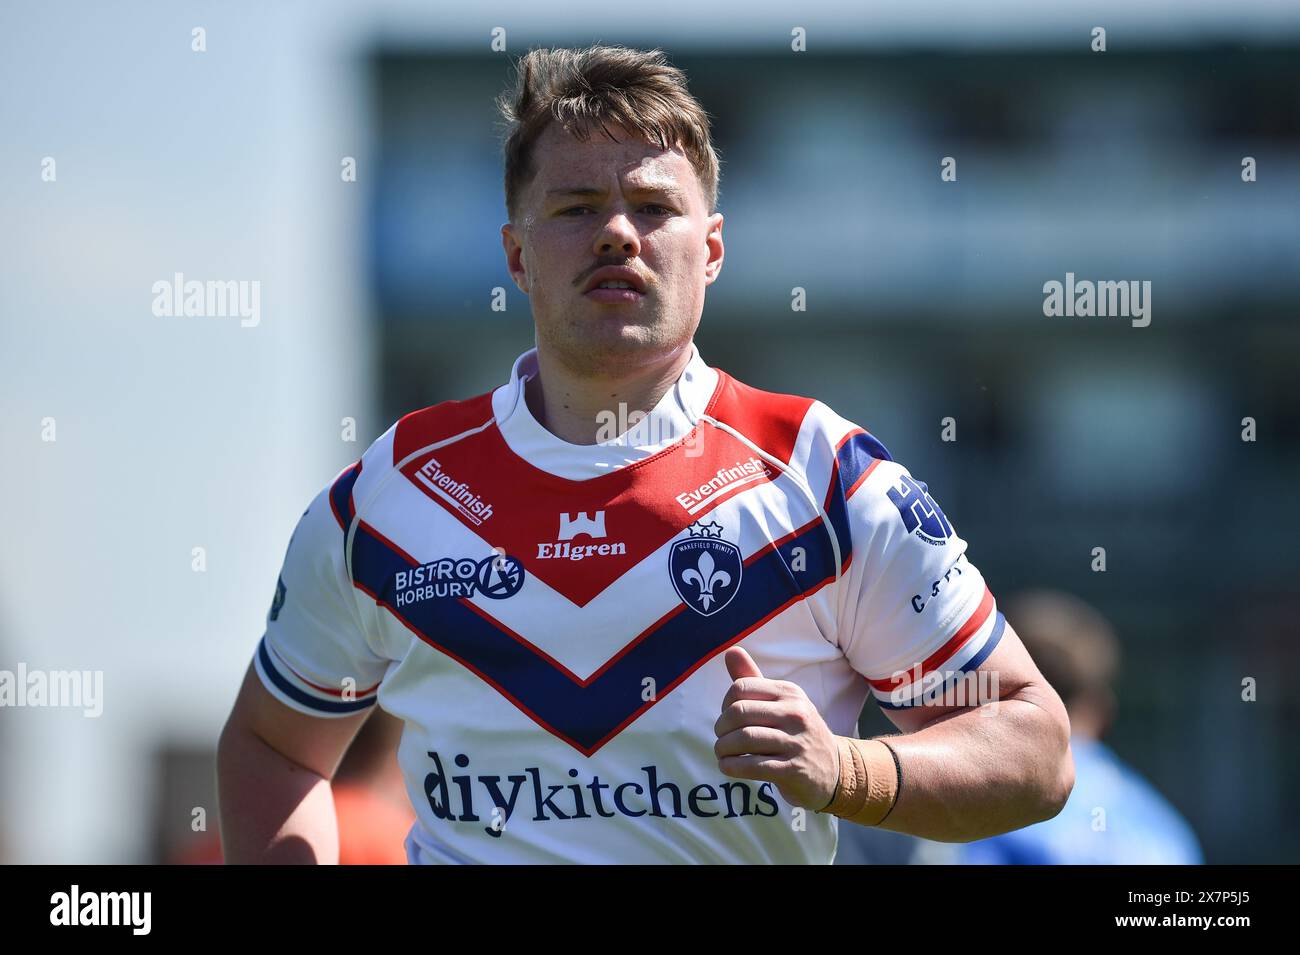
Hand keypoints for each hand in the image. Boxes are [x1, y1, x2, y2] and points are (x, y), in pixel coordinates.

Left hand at [713, 646, 839, 810]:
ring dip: (723, 748)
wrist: (835, 769)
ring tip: (722, 753)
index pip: (741, 688)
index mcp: (789, 693)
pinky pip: (752, 765)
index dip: (725, 704)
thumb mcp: (782, 702)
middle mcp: (795, 713)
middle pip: (739, 712)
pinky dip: (731, 766)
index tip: (728, 718)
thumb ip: (753, 679)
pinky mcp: (794, 770)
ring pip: (744, 739)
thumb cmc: (797, 732)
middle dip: (721, 727)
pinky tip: (727, 766)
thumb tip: (730, 650)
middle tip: (721, 738)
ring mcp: (797, 742)